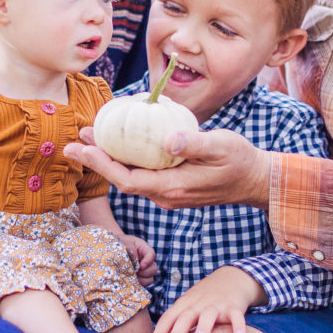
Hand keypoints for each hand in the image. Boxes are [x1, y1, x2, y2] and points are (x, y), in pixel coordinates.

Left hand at [65, 127, 273, 209]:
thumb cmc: (241, 161)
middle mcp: (166, 196)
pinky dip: (127, 160)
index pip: (126, 179)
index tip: (79, 147)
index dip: (100, 164)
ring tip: (92, 137)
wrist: (257, 181)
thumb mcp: (221, 146)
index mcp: (173, 188)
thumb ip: (193, 143)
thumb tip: (167, 139)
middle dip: (97, 160)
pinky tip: (122, 143)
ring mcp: (169, 194)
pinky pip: (143, 176)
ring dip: (110, 159)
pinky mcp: (174, 188)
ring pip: (131, 178)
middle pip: (122, 180)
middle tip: (75, 139)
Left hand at [121, 233, 156, 285]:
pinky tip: (130, 281)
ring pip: (150, 279)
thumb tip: (135, 265)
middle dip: (145, 272)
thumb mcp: (124, 244)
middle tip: (135, 272)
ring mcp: (143, 271)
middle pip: (154, 268)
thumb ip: (130, 251)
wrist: (111, 251)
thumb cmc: (119, 245)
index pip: (151, 254)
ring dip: (142, 280)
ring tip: (132, 277)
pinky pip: (144, 285)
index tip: (140, 266)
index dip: (148, 261)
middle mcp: (146, 261)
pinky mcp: (139, 279)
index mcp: (143, 250)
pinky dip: (139, 284)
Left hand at [149, 266, 265, 332]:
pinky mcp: (234, 307)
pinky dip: (238, 325)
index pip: (168, 318)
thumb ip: (175, 324)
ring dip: (204, 326)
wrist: (231, 278)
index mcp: (184, 305)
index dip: (159, 332)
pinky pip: (236, 316)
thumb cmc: (203, 299)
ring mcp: (216, 305)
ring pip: (209, 315)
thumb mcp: (188, 306)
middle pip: (186, 317)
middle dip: (178, 332)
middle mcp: (198, 304)